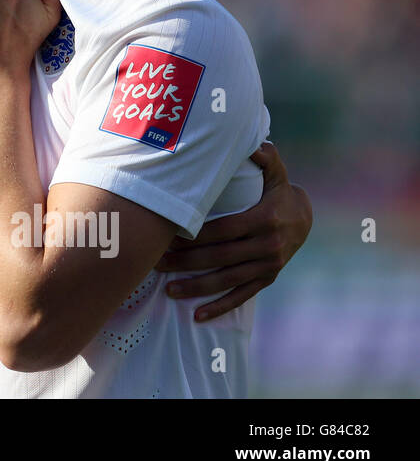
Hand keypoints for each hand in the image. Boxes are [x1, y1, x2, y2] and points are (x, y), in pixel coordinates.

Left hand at [156, 140, 312, 320]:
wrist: (305, 219)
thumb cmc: (278, 192)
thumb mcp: (276, 174)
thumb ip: (266, 158)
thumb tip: (255, 144)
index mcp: (264, 219)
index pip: (222, 230)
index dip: (194, 235)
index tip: (167, 237)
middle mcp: (266, 246)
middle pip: (218, 257)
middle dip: (185, 261)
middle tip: (155, 263)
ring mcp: (267, 265)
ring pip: (226, 279)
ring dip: (197, 287)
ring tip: (169, 291)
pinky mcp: (267, 279)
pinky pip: (241, 296)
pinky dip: (220, 307)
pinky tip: (198, 316)